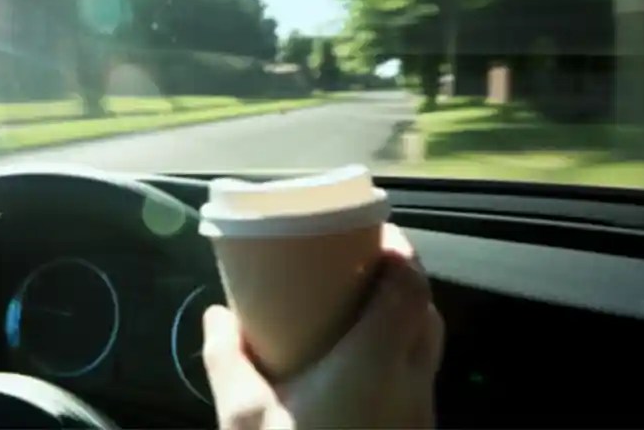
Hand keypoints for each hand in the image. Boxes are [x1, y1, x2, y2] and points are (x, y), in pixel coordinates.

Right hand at [202, 224, 443, 429]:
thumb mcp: (244, 420)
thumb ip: (228, 360)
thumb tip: (217, 316)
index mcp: (372, 366)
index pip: (409, 289)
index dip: (398, 251)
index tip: (371, 232)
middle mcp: (408, 385)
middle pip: (426, 311)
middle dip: (400, 277)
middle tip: (361, 261)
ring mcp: (419, 416)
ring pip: (427, 347)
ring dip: (404, 317)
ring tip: (360, 307)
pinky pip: (418, 378)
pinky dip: (400, 354)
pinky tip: (361, 366)